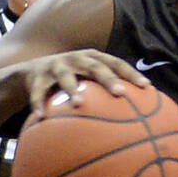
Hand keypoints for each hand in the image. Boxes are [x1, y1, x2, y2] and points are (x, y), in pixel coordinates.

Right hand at [24, 50, 149, 115]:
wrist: (32, 71)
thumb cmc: (71, 79)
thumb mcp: (87, 79)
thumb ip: (106, 91)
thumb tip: (135, 114)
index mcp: (92, 58)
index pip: (116, 63)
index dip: (130, 73)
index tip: (146, 87)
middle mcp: (76, 59)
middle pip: (95, 66)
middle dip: (107, 78)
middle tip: (120, 93)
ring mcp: (56, 65)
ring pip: (65, 76)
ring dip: (72, 88)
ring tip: (78, 104)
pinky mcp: (37, 76)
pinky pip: (38, 91)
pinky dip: (38, 104)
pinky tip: (40, 118)